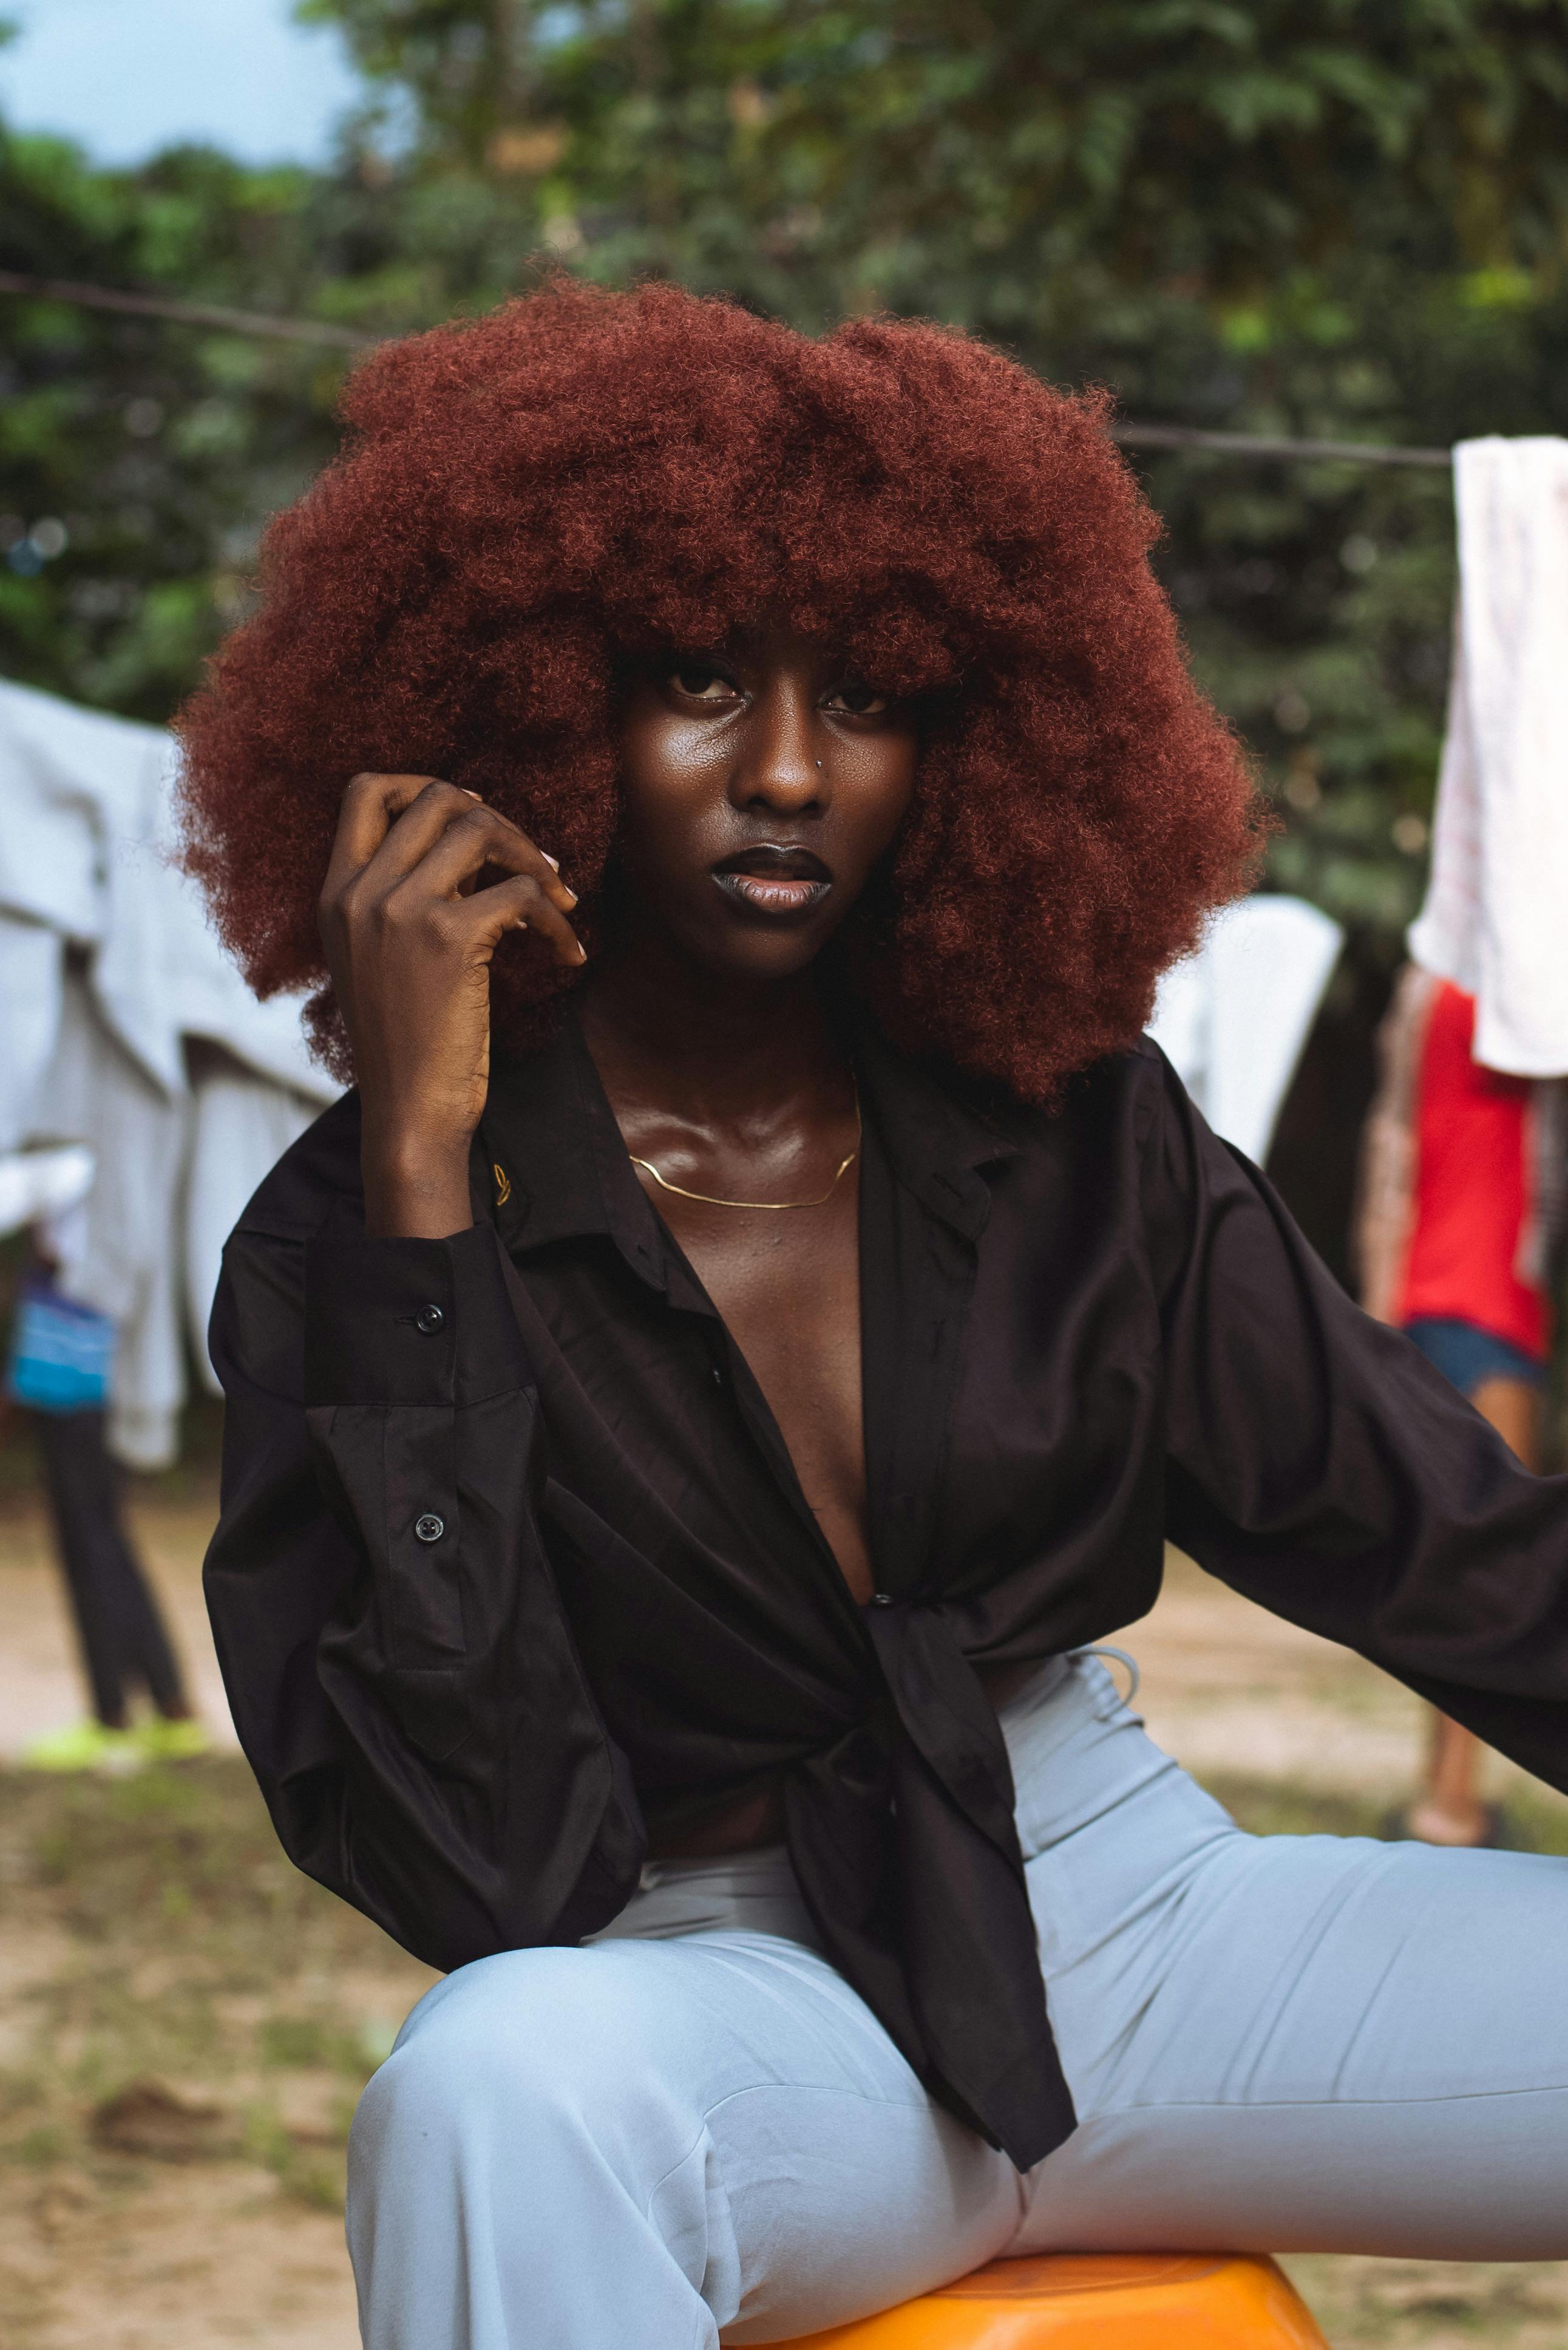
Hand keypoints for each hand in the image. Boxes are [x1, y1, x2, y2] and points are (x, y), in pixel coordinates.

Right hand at [319, 773, 583, 1237]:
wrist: (408, 1112)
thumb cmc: (405, 1042)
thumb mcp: (379, 958)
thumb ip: (402, 896)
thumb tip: (469, 842)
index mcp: (334, 894)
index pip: (364, 791)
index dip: (424, 786)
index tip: (471, 818)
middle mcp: (360, 893)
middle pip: (435, 797)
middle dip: (498, 820)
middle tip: (533, 863)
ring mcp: (400, 910)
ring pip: (480, 827)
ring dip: (535, 857)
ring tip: (561, 899)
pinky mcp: (449, 938)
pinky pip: (522, 892)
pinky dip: (558, 919)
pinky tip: (569, 954)